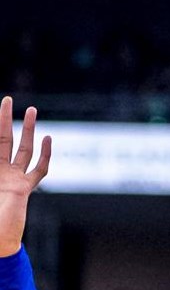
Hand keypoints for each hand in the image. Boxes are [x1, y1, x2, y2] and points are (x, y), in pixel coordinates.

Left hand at [0, 96, 51, 256]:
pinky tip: (46, 139)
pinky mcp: (26, 190)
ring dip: (27, 130)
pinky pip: (38, 169)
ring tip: (31, 111)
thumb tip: (6, 150)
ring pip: (22, 150)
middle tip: (7, 100)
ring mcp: (13, 180)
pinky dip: (44, 154)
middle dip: (5, 119)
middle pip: (3, 139)